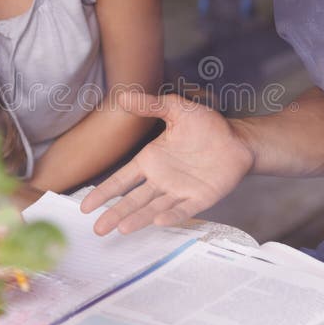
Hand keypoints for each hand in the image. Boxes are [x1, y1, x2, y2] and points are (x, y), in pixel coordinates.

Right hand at [81, 92, 254, 234]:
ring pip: (153, 208)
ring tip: (121, 229)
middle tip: (98, 229)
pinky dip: (171, 215)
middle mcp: (162, 179)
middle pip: (133, 200)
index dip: (104, 192)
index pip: (122, 180)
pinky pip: (183, 209)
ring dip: (138, 218)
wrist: (238, 139)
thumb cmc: (207, 125)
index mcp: (151, 160)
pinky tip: (158, 221)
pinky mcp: (200, 198)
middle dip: (115, 213)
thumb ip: (150, 105)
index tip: (85, 206)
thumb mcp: (176, 109)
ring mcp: (180, 190)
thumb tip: (123, 95)